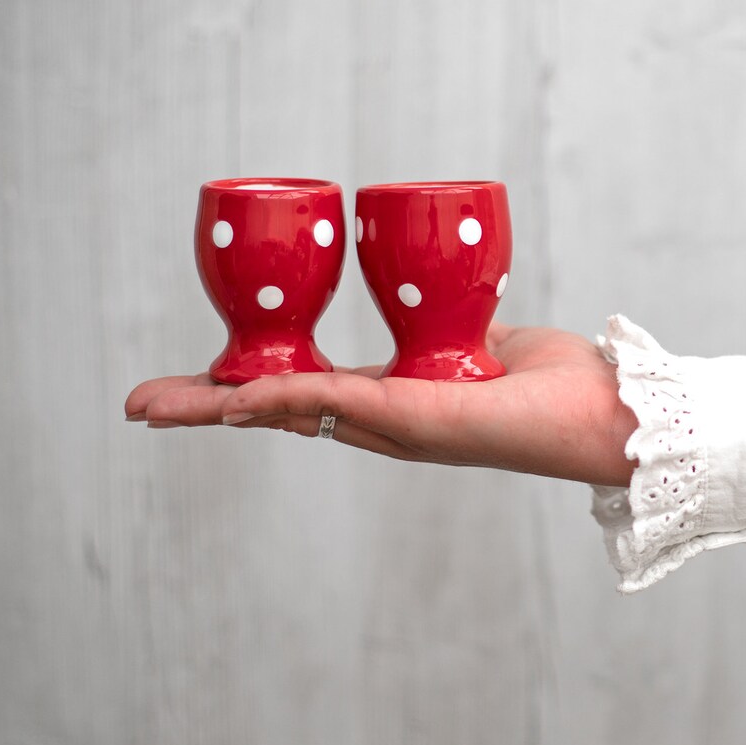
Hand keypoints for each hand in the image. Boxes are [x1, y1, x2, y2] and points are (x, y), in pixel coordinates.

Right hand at [124, 325, 636, 486]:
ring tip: (156, 408)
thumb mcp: (486, 346)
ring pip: (293, 413)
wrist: (606, 414)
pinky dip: (283, 399)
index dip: (246, 390)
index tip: (195, 385)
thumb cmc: (555, 382)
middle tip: (139, 406)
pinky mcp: (423, 421)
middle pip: (281, 412)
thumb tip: (448, 318)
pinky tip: (235, 398)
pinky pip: (338, 403)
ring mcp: (400, 426)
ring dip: (222, 407)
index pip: (304, 395)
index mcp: (397, 403)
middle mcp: (388, 421)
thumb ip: (451, 340)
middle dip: (208, 407)